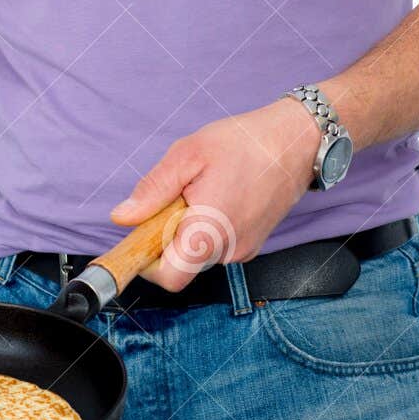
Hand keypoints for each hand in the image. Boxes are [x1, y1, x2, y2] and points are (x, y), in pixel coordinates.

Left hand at [109, 98, 319, 289]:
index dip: (147, 263)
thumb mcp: (188, 154)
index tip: (141, 235)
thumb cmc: (244, 143)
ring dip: (189, 228)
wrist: (296, 142)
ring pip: (199, 252)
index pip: (169, 277)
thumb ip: (153, 190)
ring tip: (201, 189)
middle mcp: (229, 250)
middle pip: (181, 263)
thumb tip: (122, 217)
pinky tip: (219, 193)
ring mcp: (244, 249)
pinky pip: (218, 244)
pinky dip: (208, 226)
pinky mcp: (252, 242)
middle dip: (167, 236)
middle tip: (175, 197)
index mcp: (209, 232)